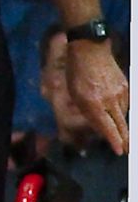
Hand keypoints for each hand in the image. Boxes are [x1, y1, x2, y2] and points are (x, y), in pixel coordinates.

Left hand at [66, 38, 129, 153]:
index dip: (114, 141)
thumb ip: (86, 110)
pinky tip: (118, 114)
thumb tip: (98, 123)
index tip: (120, 151)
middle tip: (127, 149)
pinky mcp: (126, 86)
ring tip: (123, 134)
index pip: (107, 127)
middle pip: (121, 124)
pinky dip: (122, 111)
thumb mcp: (74, 94)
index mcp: (93, 103)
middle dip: (125, 139)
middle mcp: (109, 100)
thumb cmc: (76, 72)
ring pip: (123, 114)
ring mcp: (120, 93)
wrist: (90, 50)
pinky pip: (126, 104)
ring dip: (122, 124)